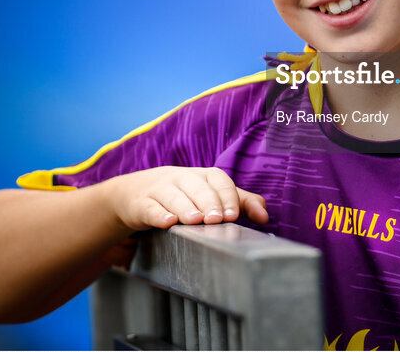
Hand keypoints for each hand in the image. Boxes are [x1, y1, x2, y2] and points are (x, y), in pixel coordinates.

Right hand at [106, 166, 268, 231]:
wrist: (134, 194)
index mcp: (201, 176)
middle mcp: (181, 178)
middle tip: (217, 219)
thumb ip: (239, 202)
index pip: (218, 179)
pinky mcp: (141, 204)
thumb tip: (265, 214)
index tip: (234, 214)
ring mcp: (159, 189)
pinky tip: (167, 223)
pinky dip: (158, 214)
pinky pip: (150, 208)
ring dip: (185, 208)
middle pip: (197, 186)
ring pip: (173, 196)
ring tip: (196, 221)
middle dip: (208, 202)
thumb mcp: (209, 195)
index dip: (227, 195)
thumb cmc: (182, 196)